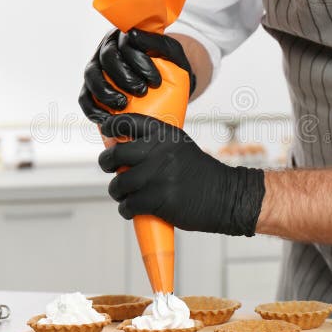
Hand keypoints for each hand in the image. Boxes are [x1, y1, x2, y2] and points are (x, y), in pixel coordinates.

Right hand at [78, 29, 196, 123]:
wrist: (169, 85)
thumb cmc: (170, 66)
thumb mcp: (172, 53)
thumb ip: (158, 42)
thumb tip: (133, 35)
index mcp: (125, 36)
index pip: (126, 43)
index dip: (139, 62)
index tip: (156, 81)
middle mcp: (107, 48)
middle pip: (108, 58)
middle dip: (124, 77)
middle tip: (142, 92)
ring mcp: (96, 67)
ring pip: (91, 75)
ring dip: (105, 92)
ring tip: (123, 104)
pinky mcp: (90, 87)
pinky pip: (84, 97)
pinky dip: (93, 109)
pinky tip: (107, 118)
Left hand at [98, 113, 264, 236]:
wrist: (225, 197)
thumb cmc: (199, 174)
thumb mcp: (180, 147)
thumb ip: (155, 144)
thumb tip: (119, 146)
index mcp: (166, 135)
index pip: (129, 122)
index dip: (111, 126)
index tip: (106, 131)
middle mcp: (161, 151)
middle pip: (116, 154)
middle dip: (106, 163)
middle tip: (109, 167)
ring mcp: (158, 176)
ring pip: (119, 184)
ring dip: (117, 192)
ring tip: (124, 194)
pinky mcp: (158, 199)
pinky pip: (128, 204)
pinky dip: (126, 209)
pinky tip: (131, 209)